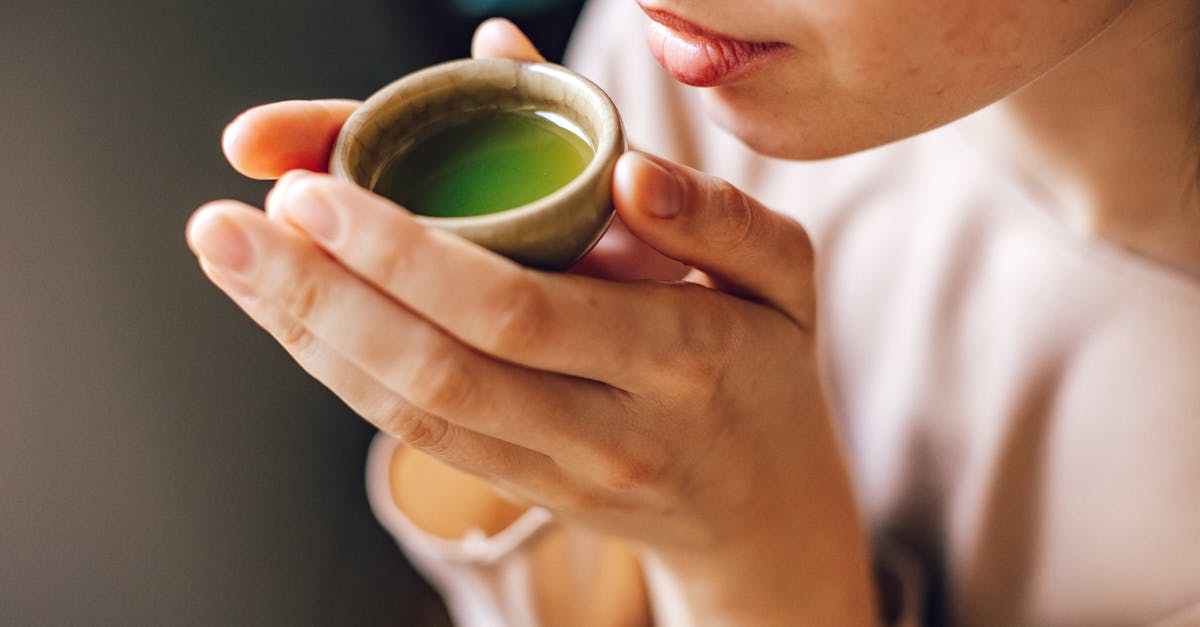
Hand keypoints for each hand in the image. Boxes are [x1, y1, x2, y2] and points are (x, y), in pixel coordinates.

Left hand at [197, 19, 876, 624]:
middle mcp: (605, 428)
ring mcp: (556, 471)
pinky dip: (342, 373)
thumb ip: (712, 208)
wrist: (762, 512)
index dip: (408, 255)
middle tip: (230, 220)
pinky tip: (291, 316)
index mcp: (677, 357)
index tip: (319, 187)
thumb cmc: (769, 370)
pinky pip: (418, 436)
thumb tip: (624, 169)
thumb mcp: (782, 275)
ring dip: (309, 333)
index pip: (520, 310)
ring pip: (412, 413)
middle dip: (321, 293)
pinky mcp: (520, 487)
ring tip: (232, 258)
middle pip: (439, 371)